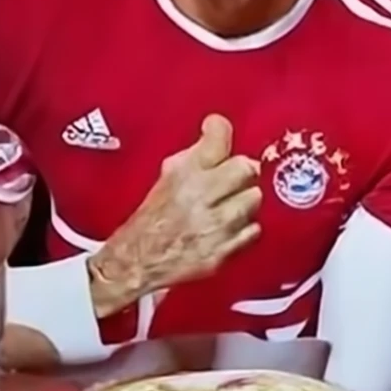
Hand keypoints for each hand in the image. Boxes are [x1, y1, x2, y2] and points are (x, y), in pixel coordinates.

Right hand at [88, 115, 261, 316]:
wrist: (137, 260)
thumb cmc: (152, 219)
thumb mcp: (169, 177)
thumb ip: (194, 155)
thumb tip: (213, 134)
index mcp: (183, 175)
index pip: (216, 140)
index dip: (218, 130)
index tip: (215, 130)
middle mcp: (200, 197)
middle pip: (246, 168)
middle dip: (243, 171)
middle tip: (235, 177)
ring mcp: (213, 226)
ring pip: (253, 199)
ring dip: (245, 200)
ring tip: (230, 204)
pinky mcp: (221, 251)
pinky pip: (252, 231)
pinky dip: (244, 228)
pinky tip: (229, 227)